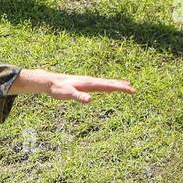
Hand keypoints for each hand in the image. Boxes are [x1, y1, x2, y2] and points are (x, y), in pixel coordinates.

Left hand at [9, 68, 135, 101]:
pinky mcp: (84, 85)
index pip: (108, 86)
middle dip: (121, 86)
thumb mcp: (68, 94)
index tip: (131, 90)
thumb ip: (78, 97)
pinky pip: (99, 86)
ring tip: (125, 87)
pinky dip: (107, 87)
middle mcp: (91, 81)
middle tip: (133, 89)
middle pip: (109, 84)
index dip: (120, 88)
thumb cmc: (58, 89)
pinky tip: (108, 89)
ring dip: (116, 85)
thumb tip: (90, 101)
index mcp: (90, 83)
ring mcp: (88, 83)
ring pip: (105, 84)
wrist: (49, 82)